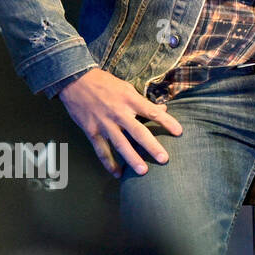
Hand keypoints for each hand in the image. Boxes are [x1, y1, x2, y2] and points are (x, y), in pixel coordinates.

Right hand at [59, 67, 182, 178]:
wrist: (75, 80)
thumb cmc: (104, 83)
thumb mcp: (127, 87)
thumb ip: (143, 101)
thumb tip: (163, 110)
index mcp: (129, 100)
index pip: (152, 112)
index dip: (167, 122)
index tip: (179, 132)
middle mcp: (118, 113)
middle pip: (138, 132)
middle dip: (152, 146)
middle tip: (164, 159)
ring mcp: (104, 123)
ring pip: (120, 144)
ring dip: (132, 159)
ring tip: (143, 172)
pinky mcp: (91, 130)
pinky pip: (101, 150)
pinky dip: (108, 163)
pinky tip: (117, 173)